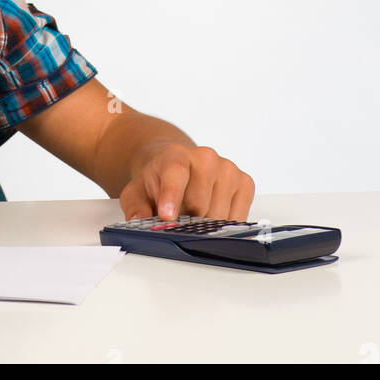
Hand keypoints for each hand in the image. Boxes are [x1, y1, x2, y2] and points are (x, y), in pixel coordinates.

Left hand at [119, 143, 254, 222]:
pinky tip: (212, 213)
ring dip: (205, 224)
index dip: (171, 196)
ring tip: (193, 212)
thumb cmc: (158, 180)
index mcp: (175, 156)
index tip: (167, 215)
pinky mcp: (244, 182)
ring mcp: (227, 168)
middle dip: (187, 221)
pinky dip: (225, 223)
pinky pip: (238, 216)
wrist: (175, 164)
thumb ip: (135, 206)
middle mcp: (204, 157)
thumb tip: (138, 220)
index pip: (175, 173)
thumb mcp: (136, 192)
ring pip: (219, 214)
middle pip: (199, 205)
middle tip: (178, 217)